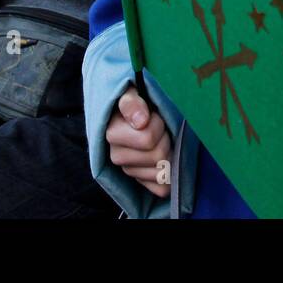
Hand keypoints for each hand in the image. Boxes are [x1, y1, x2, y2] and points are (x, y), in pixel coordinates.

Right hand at [106, 84, 172, 198]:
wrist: (139, 113)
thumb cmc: (138, 102)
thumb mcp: (131, 93)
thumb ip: (132, 102)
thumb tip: (141, 121)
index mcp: (113, 134)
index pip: (147, 139)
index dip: (158, 125)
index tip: (154, 116)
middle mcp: (117, 156)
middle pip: (158, 156)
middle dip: (166, 139)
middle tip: (162, 128)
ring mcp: (129, 171)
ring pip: (162, 174)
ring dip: (169, 155)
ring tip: (163, 140)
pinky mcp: (140, 182)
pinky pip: (161, 189)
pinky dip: (170, 176)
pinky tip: (166, 160)